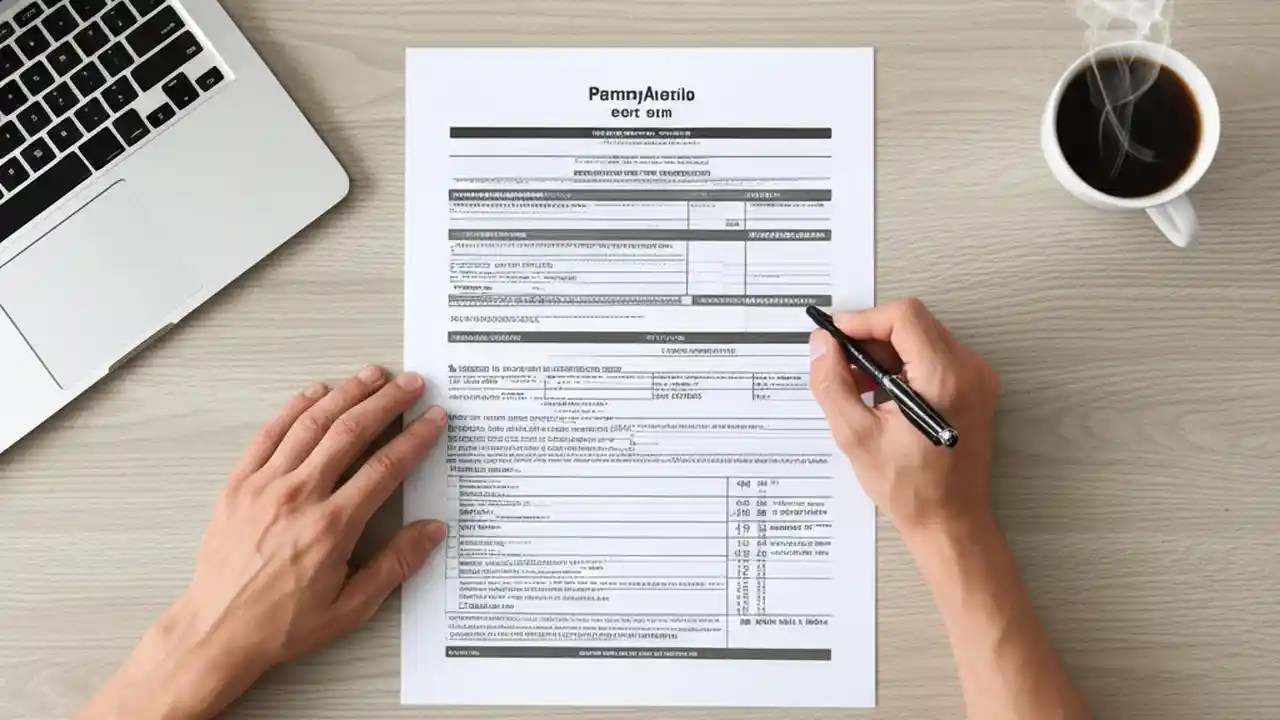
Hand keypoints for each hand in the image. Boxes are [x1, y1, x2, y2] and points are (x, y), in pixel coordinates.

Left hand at [77, 365, 447, 719]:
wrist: (217, 630)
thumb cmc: (282, 623)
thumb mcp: (352, 606)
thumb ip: (396, 564)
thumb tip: (432, 530)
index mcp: (332, 527)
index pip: (386, 467)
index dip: (415, 438)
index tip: (432, 420)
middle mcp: (299, 497)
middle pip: (352, 432)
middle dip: (387, 402)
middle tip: (410, 383)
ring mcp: (265, 486)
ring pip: (313, 423)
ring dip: (347, 393)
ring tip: (372, 375)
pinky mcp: (238, 484)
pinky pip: (270, 433)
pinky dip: (295, 407)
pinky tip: (317, 392)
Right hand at [808, 299, 999, 534]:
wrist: (950, 522)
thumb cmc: (909, 489)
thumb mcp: (856, 436)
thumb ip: (833, 384)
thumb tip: (822, 345)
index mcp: (945, 379)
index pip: (904, 317)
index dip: (863, 320)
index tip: (834, 337)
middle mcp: (969, 371)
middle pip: (912, 324)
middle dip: (870, 338)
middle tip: (840, 365)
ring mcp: (976, 378)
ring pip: (921, 338)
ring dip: (884, 353)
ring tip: (857, 386)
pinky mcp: (974, 388)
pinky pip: (933, 357)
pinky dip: (902, 365)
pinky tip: (880, 395)